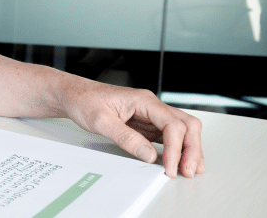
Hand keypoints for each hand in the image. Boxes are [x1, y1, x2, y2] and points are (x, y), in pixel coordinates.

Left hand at [57, 77, 203, 178]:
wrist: (73, 95)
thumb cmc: (84, 101)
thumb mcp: (100, 121)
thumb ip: (125, 138)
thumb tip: (149, 155)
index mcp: (144, 100)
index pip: (172, 124)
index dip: (175, 148)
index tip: (170, 167)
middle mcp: (152, 105)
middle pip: (186, 124)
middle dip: (192, 148)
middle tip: (189, 171)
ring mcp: (151, 114)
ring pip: (182, 130)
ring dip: (189, 149)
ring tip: (191, 169)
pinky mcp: (146, 123)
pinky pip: (169, 136)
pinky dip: (178, 149)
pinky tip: (179, 161)